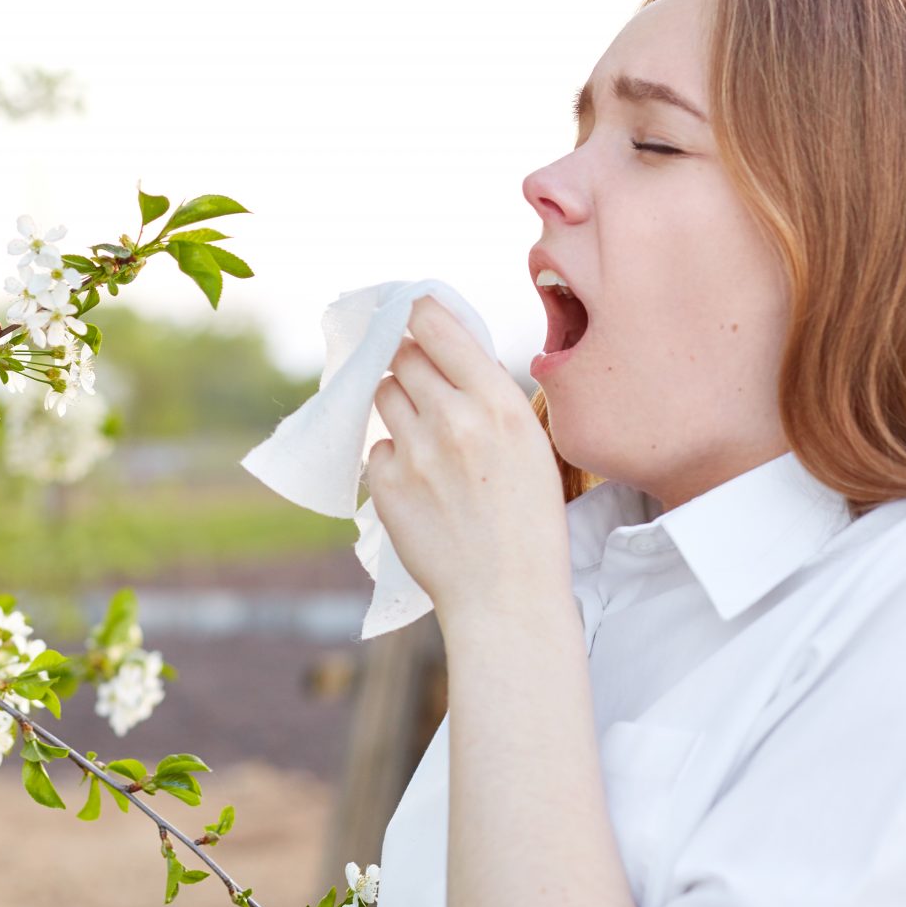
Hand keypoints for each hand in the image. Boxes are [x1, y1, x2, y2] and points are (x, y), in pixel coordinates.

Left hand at [365, 295, 570, 622]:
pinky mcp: (386, 484)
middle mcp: (452, 418)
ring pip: (382, 394)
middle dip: (406, 361)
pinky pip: (375, 446)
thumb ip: (488, 394)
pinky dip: (391, 455)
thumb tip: (449, 349)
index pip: (436, 326)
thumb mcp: (529, 443)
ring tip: (423, 434)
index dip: (417, 313)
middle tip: (419, 381)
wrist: (506, 596)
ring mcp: (414, 452)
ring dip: (395, 402)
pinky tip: (419, 481)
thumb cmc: (529, 521)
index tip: (410, 311)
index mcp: (497, 402)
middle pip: (402, 356)